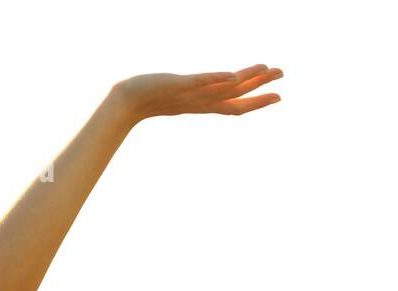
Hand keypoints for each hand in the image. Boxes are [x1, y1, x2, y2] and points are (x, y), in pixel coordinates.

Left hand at [111, 64, 282, 123]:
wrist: (124, 102)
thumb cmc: (147, 98)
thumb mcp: (174, 96)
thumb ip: (189, 93)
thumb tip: (194, 91)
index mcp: (200, 105)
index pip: (234, 105)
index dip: (256, 102)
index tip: (277, 97)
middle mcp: (198, 102)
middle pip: (236, 97)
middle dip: (261, 89)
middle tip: (283, 75)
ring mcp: (189, 94)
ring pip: (224, 88)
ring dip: (247, 78)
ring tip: (268, 68)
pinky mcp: (177, 85)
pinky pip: (199, 82)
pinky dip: (216, 80)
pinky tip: (231, 76)